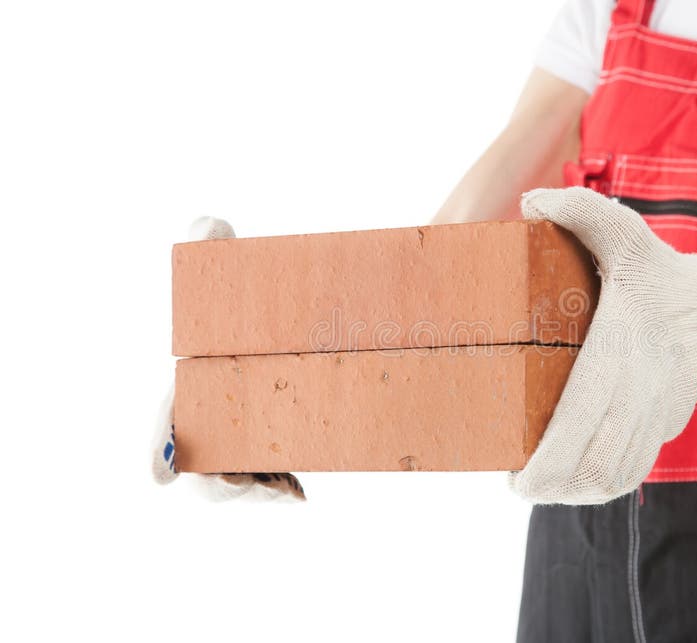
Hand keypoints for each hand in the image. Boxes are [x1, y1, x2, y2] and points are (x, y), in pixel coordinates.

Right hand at [151, 216, 304, 501]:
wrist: (277, 315)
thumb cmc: (238, 290)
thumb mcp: (226, 264)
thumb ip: (212, 239)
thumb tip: (210, 225)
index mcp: (187, 383)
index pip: (164, 421)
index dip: (157, 446)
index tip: (160, 473)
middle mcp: (207, 415)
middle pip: (203, 469)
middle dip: (223, 485)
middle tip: (253, 485)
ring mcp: (239, 432)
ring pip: (236, 481)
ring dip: (257, 492)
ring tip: (287, 492)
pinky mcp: (269, 438)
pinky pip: (267, 475)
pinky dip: (279, 488)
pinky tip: (297, 493)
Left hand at [509, 188, 696, 504]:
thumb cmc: (655, 271)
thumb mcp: (621, 230)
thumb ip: (578, 210)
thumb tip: (530, 202)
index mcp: (622, 346)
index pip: (583, 417)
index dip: (548, 459)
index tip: (516, 476)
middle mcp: (642, 388)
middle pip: (596, 462)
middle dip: (553, 486)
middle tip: (520, 484)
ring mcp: (659, 413)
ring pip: (616, 474)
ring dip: (576, 491)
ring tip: (543, 487)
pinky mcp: (667, 426)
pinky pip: (635, 469)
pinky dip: (604, 485)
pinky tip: (579, 484)